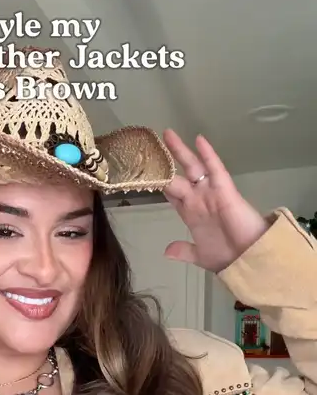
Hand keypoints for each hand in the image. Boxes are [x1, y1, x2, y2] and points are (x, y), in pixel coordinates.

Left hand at [161, 129, 269, 272]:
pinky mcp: (225, 191)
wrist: (248, 259)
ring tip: (168, 134)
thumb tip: (167, 251)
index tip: (146, 172)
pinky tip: (199, 140)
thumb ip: (184, 250)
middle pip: (178, 177)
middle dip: (165, 163)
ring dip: (181, 152)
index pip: (172, 194)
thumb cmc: (227, 257)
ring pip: (193, 168)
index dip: (160, 183)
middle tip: (150, 148)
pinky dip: (208, 155)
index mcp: (191, 214)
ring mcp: (210, 193)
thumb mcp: (200, 255)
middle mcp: (198, 200)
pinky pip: (215, 169)